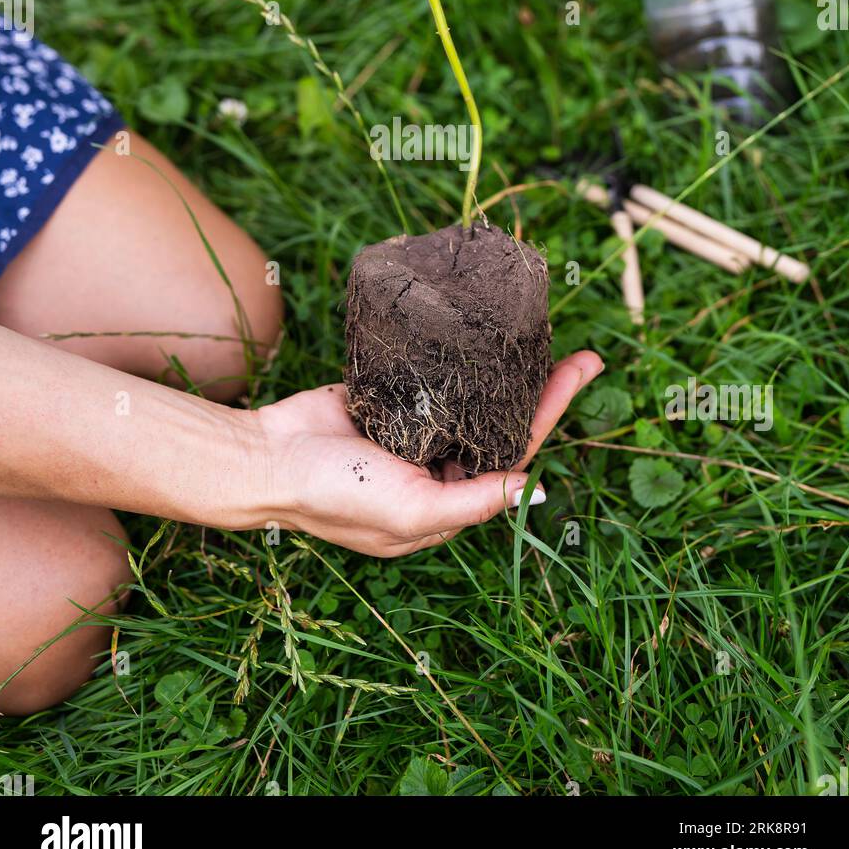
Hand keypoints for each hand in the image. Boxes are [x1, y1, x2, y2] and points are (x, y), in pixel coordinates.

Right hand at [244, 351, 602, 555]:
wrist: (266, 459)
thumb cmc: (335, 497)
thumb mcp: (412, 510)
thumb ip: (474, 501)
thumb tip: (536, 488)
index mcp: (448, 500)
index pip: (514, 454)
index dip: (549, 415)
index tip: (579, 375)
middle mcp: (437, 467)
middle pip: (503, 423)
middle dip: (543, 391)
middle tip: (583, 355)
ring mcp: (413, 430)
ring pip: (474, 398)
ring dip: (506, 373)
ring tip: (543, 340)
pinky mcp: (388, 398)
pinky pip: (432, 378)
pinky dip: (460, 361)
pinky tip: (485, 338)